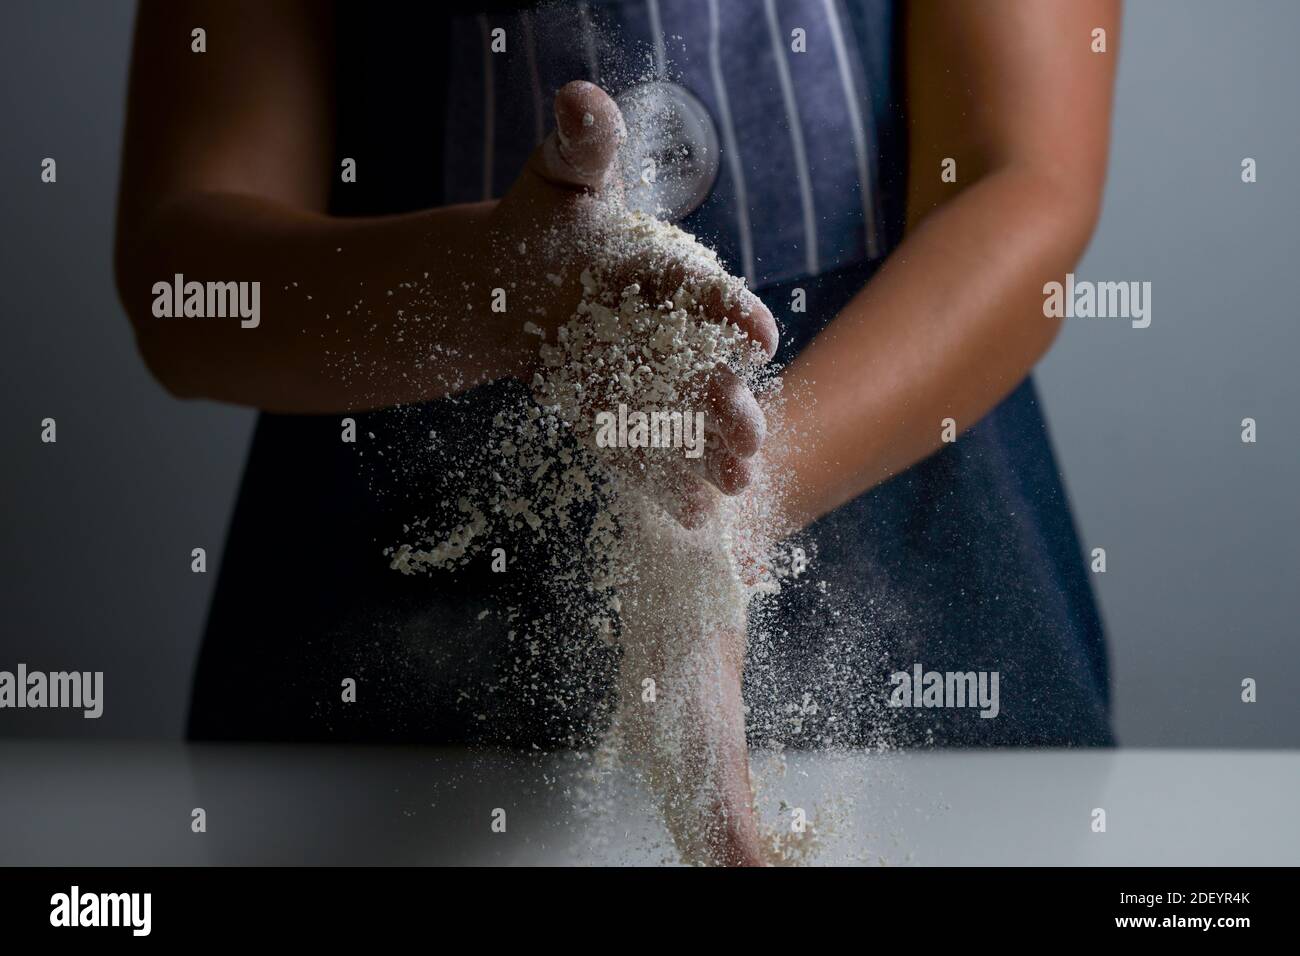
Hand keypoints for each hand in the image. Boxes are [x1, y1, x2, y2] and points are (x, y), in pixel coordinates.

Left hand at [483, 81, 777, 514]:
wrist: (504, 280)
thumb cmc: (543, 220)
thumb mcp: (563, 176)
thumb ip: (584, 143)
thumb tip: (580, 98)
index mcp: (666, 273)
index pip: (704, 293)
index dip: (730, 313)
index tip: (759, 335)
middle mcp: (666, 331)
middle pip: (704, 371)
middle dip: (729, 405)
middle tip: (751, 435)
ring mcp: (642, 379)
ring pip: (682, 420)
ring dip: (709, 454)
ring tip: (737, 484)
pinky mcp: (611, 414)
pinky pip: (638, 451)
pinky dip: (661, 483)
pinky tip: (691, 518)